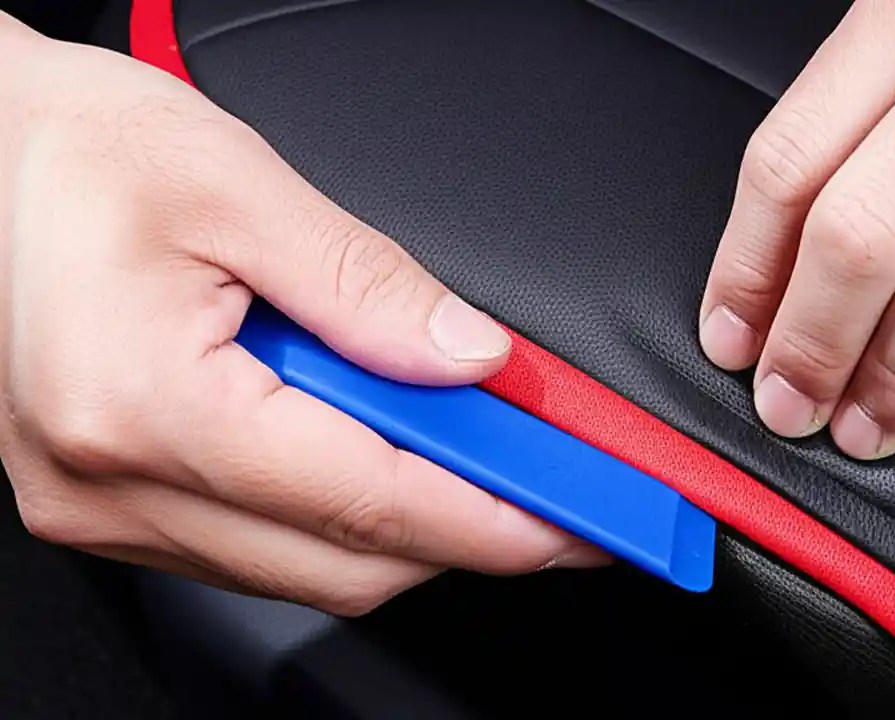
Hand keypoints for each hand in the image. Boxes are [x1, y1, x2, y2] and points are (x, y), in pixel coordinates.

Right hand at [0, 21, 606, 615]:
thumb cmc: (66, 150)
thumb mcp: (240, 186)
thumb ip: (368, 286)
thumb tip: (471, 360)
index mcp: (146, 405)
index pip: (368, 502)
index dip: (493, 520)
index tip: (576, 518)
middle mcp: (110, 483)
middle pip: (346, 563)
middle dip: (469, 534)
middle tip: (554, 490)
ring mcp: (101, 505)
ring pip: (304, 568)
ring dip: (407, 527)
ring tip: (482, 465)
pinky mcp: (107, 500)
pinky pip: (256, 546)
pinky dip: (338, 515)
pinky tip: (382, 456)